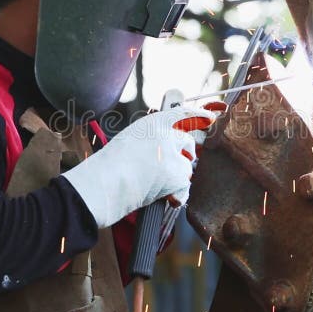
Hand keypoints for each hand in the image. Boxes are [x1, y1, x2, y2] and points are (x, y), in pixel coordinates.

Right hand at [63, 106, 216, 227]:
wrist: (103, 185)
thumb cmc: (106, 169)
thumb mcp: (127, 142)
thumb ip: (149, 139)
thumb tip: (165, 150)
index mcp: (150, 123)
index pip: (181, 114)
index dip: (198, 116)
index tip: (210, 118)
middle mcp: (165, 134)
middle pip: (188, 142)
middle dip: (185, 155)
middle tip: (170, 168)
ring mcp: (172, 153)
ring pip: (187, 166)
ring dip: (177, 176)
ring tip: (155, 183)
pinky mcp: (176, 174)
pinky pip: (185, 187)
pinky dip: (177, 195)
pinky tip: (164, 197)